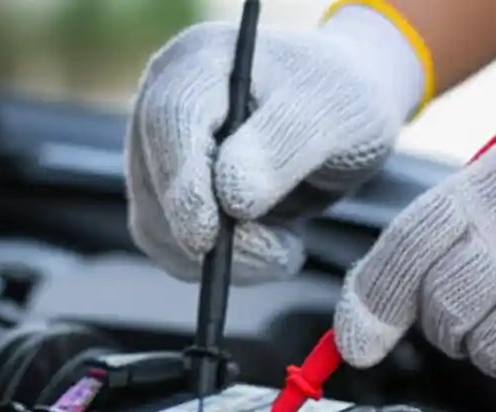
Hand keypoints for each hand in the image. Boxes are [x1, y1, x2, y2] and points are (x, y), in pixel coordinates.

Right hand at [126, 11, 424, 283]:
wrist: (342, 116)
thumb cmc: (340, 99)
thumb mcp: (331, 114)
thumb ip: (282, 146)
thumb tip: (230, 197)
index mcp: (197, 62)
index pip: (168, 121)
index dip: (182, 181)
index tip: (206, 236)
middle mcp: (161, 104)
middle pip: (153, 182)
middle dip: (211, 233)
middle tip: (283, 253)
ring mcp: (158, 153)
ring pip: (157, 226)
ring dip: (224, 257)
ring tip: (288, 246)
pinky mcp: (169, 198)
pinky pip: (175, 249)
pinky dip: (225, 265)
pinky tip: (274, 246)